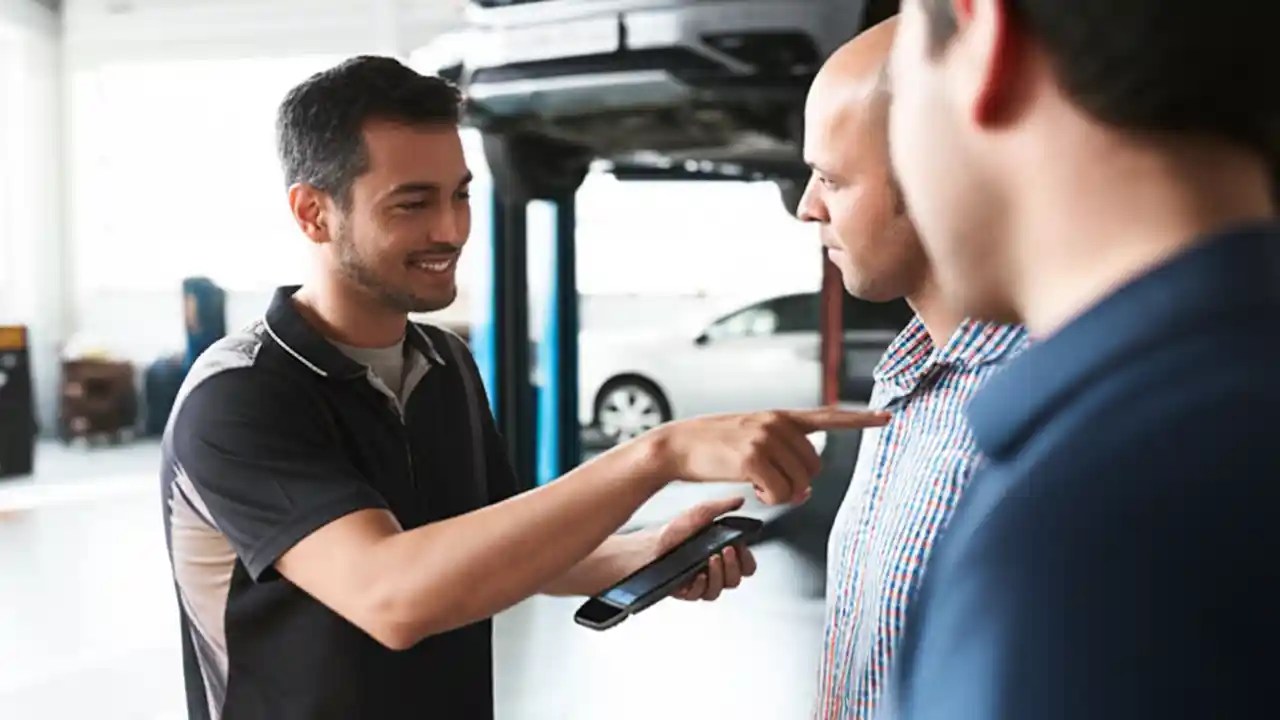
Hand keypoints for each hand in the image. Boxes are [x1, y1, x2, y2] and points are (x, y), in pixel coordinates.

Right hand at [647, 407, 889, 504]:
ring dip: (781, 494)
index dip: (859, 420)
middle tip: (767, 482)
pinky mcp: (753, 458)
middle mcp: (777, 423)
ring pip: (799, 484)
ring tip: (755, 483)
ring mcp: (766, 439)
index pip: (828, 417)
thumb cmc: (714, 448)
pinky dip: (768, 500)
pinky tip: (750, 490)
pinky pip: (779, 494)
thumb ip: (783, 455)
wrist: (678, 446)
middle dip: (796, 482)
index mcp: (780, 416)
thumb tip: (805, 489)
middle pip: (815, 467)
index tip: (887, 417)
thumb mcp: (751, 439)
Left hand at [651, 496, 757, 601]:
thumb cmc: (674, 531)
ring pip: (719, 589)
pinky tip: (699, 575)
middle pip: (735, 579)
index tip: (740, 546)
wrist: (650, 544)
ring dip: (719, 575)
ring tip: (711, 558)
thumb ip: (722, 507)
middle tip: (726, 550)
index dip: (746, 559)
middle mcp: (714, 570)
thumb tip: (739, 500)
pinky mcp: (687, 591)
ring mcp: (701, 582)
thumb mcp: (699, 513)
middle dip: (733, 566)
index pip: (746, 565)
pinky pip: (700, 595)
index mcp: (722, 553)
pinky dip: (701, 585)